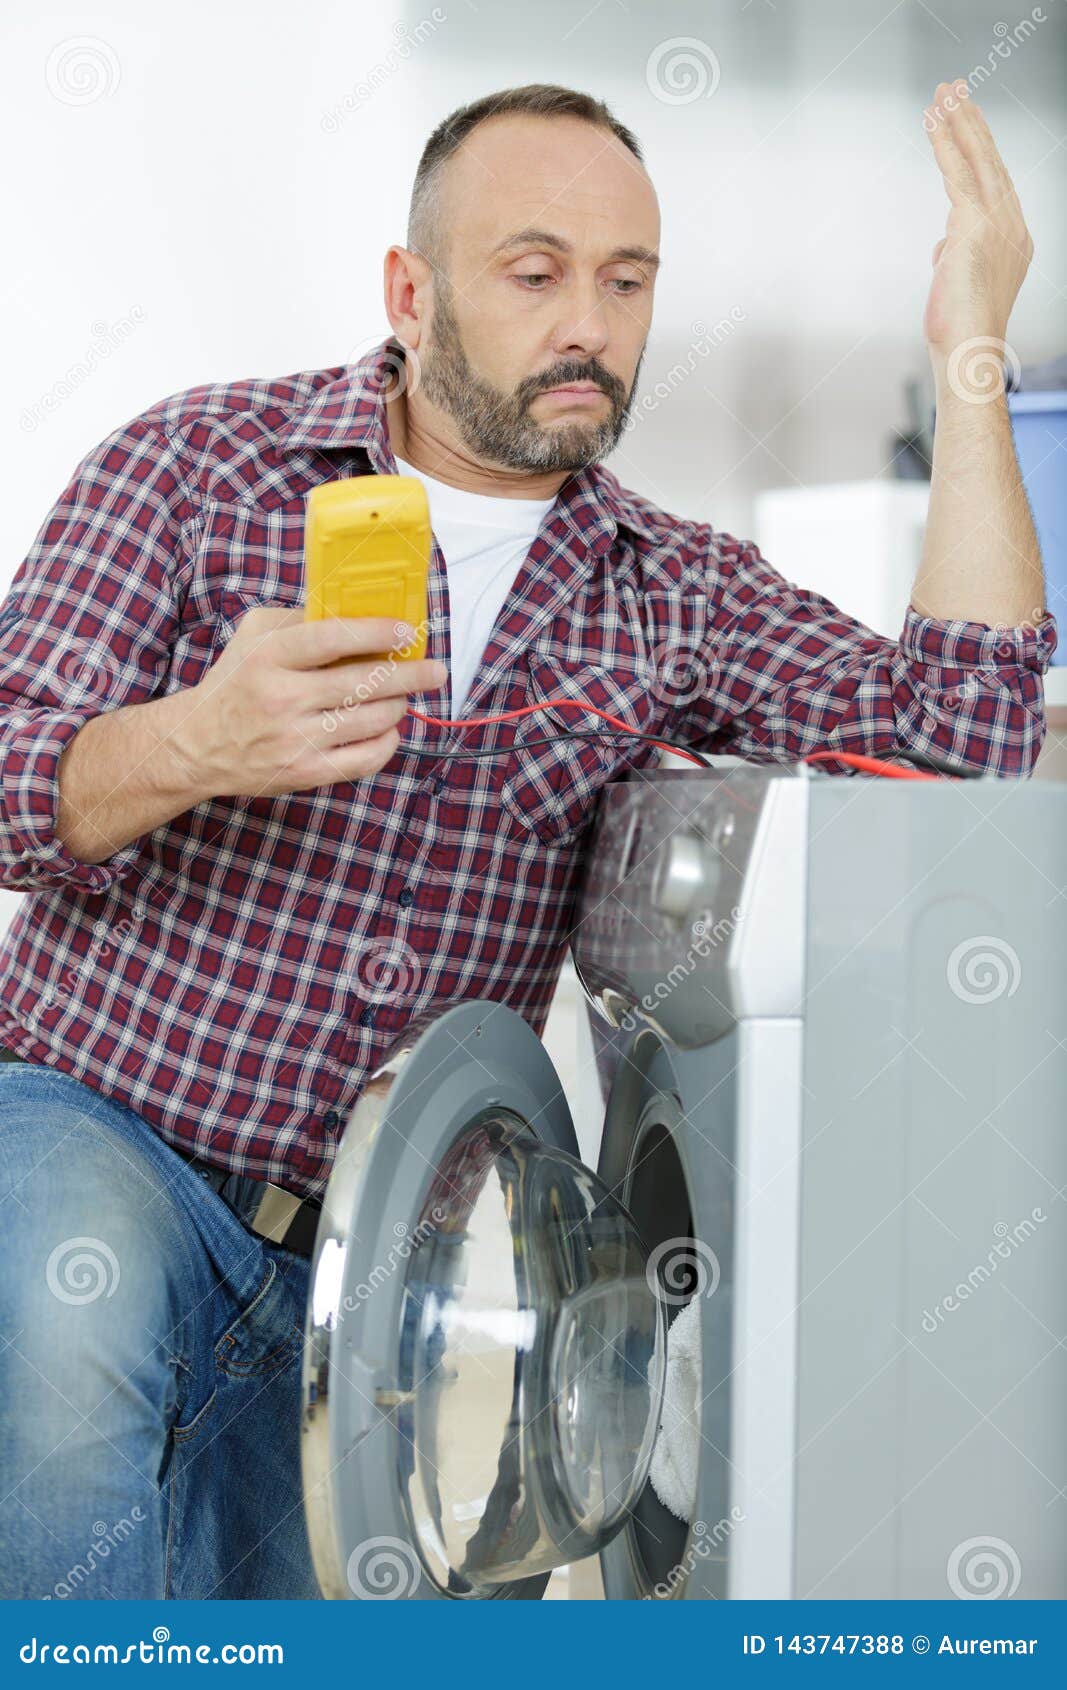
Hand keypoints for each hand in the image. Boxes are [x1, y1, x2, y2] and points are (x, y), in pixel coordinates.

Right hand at [175, 606, 446, 799]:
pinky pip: (364, 759)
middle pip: (363, 683)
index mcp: (268, 657)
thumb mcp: (253, 636)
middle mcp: (282, 698)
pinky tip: (389, 729)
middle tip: (435, 670)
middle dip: (409, 675)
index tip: (406, 631)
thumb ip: (299, 619)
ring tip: (403, 697)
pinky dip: (387, 742)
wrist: (197, 745)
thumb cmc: (235, 683)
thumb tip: (356, 612)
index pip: (333, 638)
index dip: (377, 632)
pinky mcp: (305, 772)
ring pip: (371, 720)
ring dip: (398, 706)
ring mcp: (295, 739)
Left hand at [922, 80, 1032, 382]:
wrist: (968, 353)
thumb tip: (944, 244)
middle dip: (972, 122)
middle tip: (956, 89)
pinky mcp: (972, 226)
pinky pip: (957, 172)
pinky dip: (945, 142)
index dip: (980, 149)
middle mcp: (1012, 224)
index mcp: (1012, 238)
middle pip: (991, 160)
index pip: (996, 182)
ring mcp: (996, 223)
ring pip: (976, 158)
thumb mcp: (958, 283)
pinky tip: (933, 119)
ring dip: (958, 121)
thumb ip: (955, 255)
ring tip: (944, 92)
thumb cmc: (958, 329)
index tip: (966, 122)